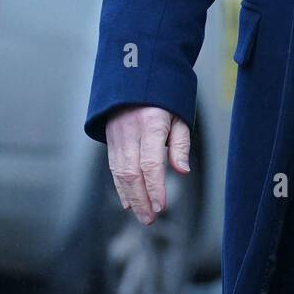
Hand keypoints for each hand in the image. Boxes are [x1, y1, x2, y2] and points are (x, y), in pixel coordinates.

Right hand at [105, 106, 190, 225]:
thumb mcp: (180, 114)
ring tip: (142, 215)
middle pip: (131, 172)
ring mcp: (117, 135)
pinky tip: (128, 202)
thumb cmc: (163, 97)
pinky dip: (120, 187)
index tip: (161, 206)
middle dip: (141, 199)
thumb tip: (182, 171)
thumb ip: (180, 144)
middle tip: (150, 219)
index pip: (150, 162)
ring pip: (119, 173)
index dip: (155, 187)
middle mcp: (130, 131)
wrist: (134, 74)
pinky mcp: (110, 140)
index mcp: (151, 123)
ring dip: (130, 198)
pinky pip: (113, 168)